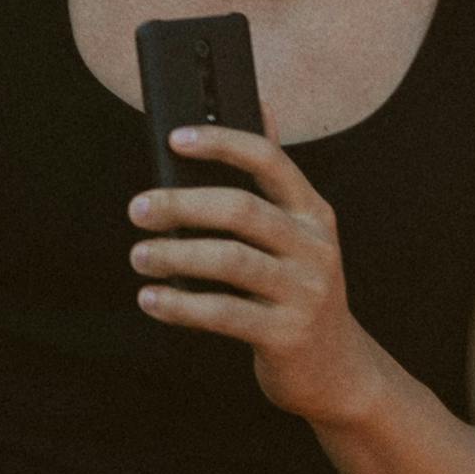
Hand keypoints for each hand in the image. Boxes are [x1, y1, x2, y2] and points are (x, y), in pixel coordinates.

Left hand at [136, 123, 376, 419]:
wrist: (337, 370)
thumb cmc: (298, 289)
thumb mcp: (297, 234)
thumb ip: (273, 179)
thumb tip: (259, 103)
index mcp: (314, 213)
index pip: (269, 160)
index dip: (222, 142)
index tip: (175, 137)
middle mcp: (315, 248)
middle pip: (241, 210)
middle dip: (182, 205)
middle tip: (137, 209)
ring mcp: (305, 293)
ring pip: (230, 261)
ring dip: (174, 255)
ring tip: (139, 256)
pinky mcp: (287, 335)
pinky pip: (224, 314)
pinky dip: (180, 306)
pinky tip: (151, 299)